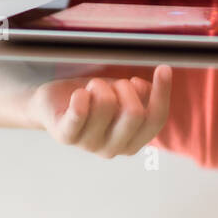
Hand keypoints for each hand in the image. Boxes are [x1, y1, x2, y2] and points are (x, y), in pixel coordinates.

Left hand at [26, 65, 172, 157]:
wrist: (54, 104)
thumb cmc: (92, 99)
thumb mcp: (122, 96)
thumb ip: (140, 96)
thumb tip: (144, 89)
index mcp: (133, 142)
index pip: (156, 120)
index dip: (162, 94)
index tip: (163, 68)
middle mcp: (113, 148)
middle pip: (135, 114)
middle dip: (126, 88)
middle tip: (111, 83)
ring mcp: (89, 144)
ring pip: (106, 105)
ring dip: (100, 86)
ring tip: (91, 88)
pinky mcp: (66, 136)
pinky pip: (78, 115)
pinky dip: (81, 99)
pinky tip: (79, 93)